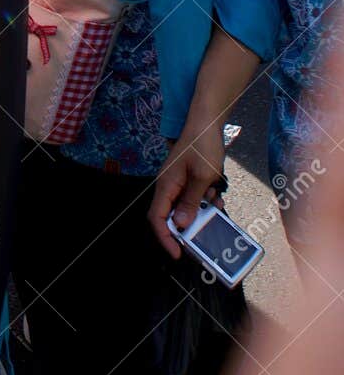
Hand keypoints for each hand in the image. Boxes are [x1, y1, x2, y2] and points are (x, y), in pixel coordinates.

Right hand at [149, 117, 225, 258]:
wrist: (207, 121)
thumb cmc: (203, 145)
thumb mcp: (202, 177)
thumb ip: (191, 202)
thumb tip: (180, 225)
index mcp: (166, 185)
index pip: (157, 218)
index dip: (165, 238)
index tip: (177, 253)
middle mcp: (168, 185)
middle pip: (169, 215)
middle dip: (187, 225)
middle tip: (202, 234)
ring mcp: (177, 181)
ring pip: (184, 206)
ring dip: (200, 210)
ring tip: (215, 203)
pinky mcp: (186, 177)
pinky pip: (192, 196)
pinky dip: (204, 199)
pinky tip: (217, 193)